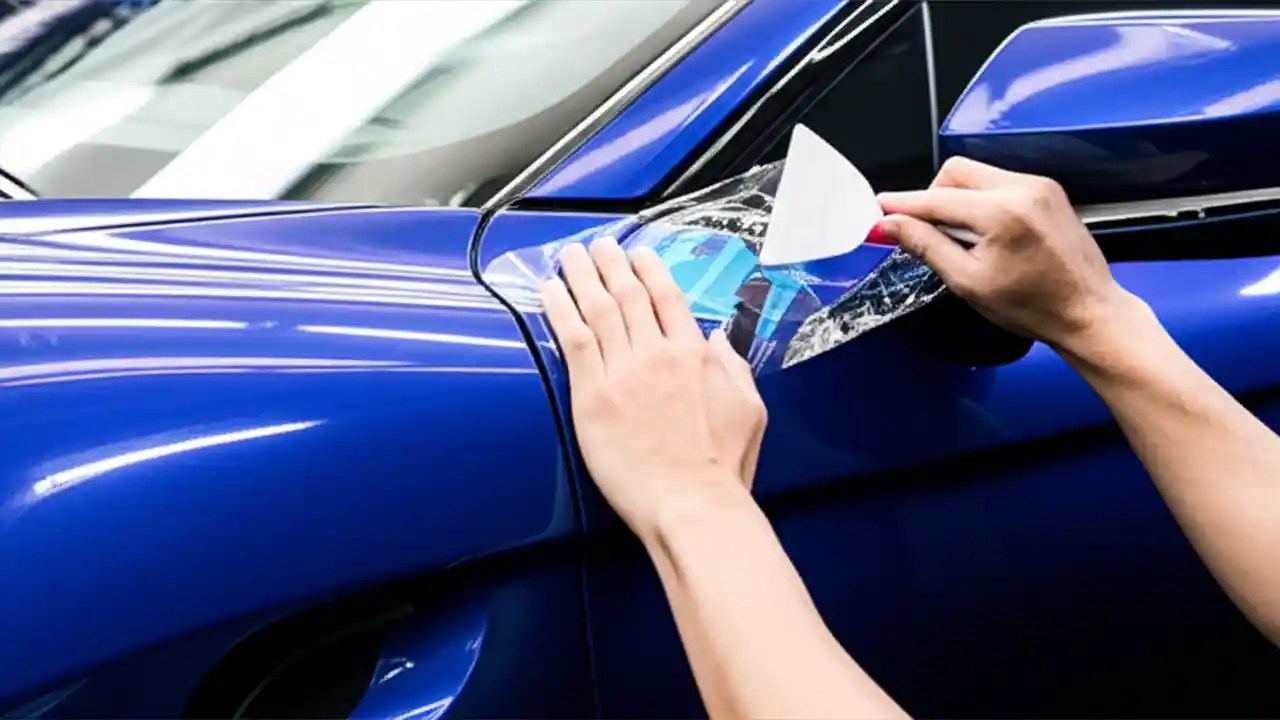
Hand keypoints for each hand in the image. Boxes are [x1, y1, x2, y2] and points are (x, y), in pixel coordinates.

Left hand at [540, 237, 766, 538]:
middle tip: (598, 246)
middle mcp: (657, 354)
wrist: (691, 504)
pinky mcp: (593, 397)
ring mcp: (622, 373)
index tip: (637, 253)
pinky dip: (560, 310)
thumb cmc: (722, 467)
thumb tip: (715, 338)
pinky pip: (573, 341)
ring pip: (597, 309)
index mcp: (695, 354)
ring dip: (582, 277)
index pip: (667, 297)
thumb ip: (732, 365)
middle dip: (611, 264)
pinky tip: (550, 291)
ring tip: (569, 257)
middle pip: (628, 295)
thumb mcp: (749, 407)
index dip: (649, 268)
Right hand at [876, 157, 1138, 350]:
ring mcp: (1039, 186)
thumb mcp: (968, 282)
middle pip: (955, 171)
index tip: (879, 210)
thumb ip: (926, 246)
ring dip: (957, 199)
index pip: (936, 198)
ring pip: (976, 174)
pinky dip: (981, 201)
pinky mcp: (1048, 190)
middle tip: (927, 232)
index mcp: (1002, 213)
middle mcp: (1023, 188)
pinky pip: (999, 182)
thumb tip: (890, 225)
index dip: (902, 205)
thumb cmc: (1033, 306)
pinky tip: (985, 234)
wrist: (1088, 312)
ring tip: (963, 239)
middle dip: (932, 197)